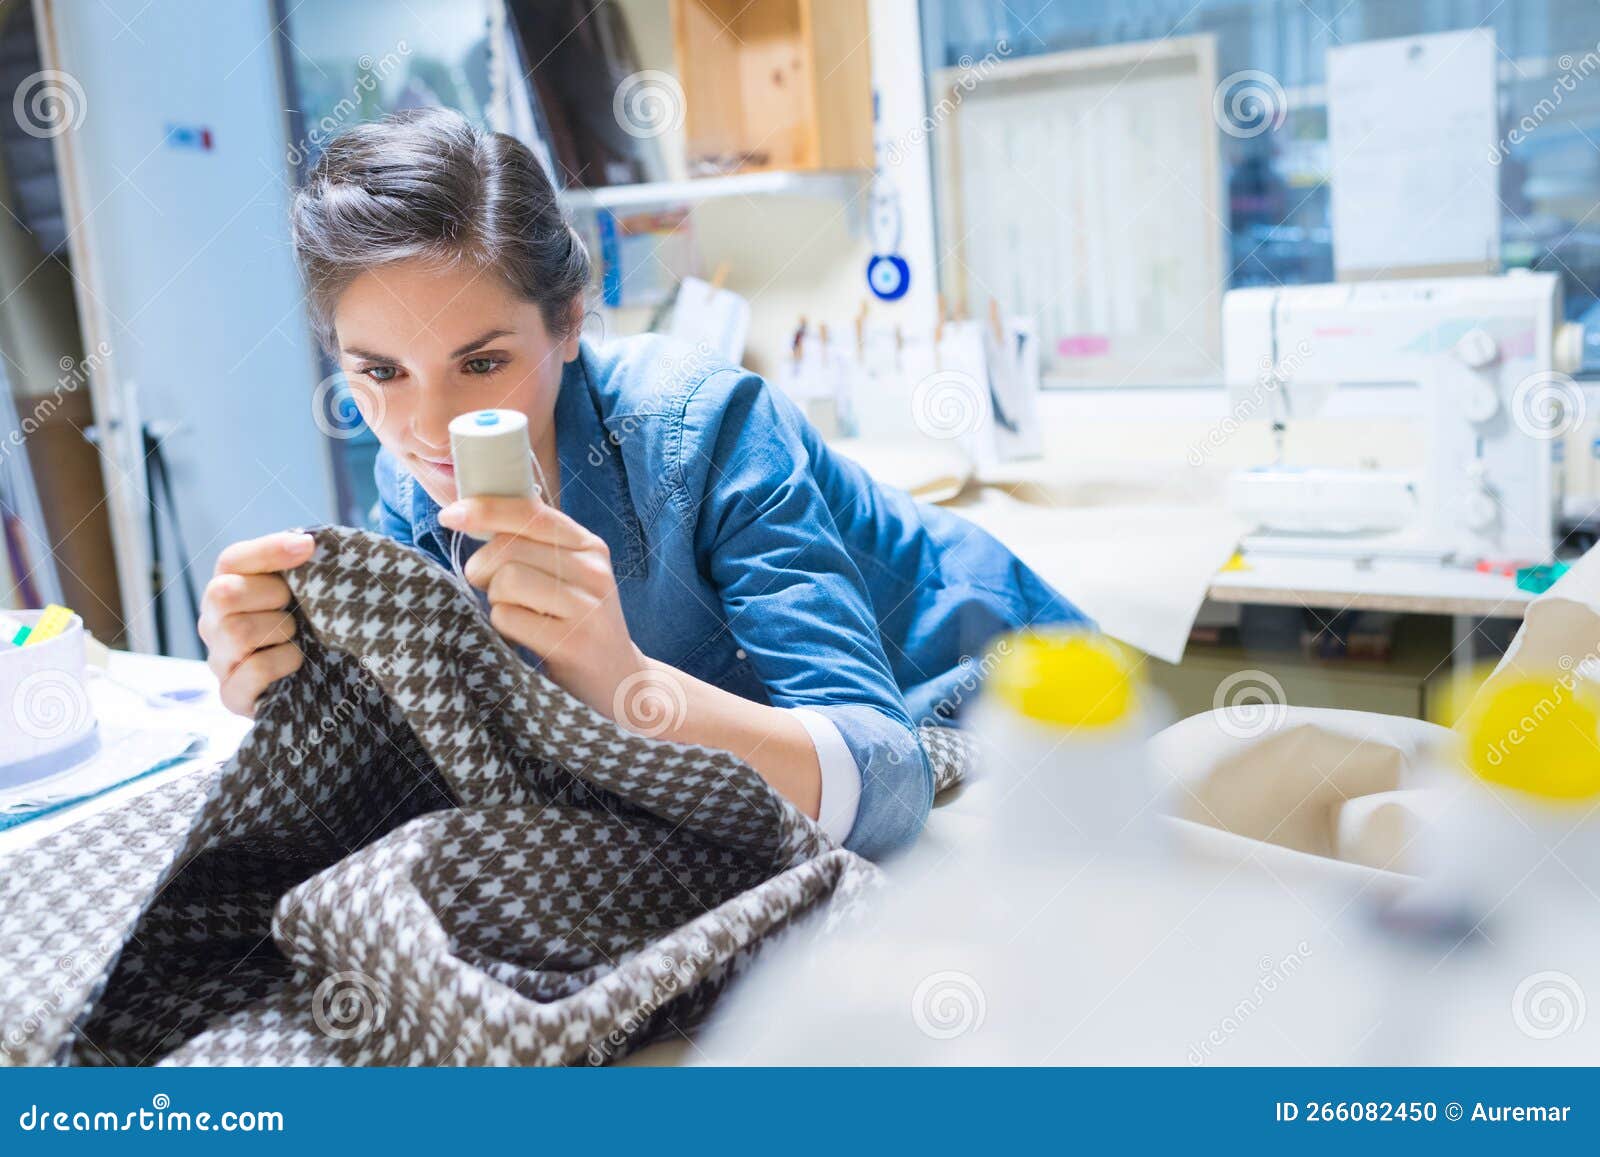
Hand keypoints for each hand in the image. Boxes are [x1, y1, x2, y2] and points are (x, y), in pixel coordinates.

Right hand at [198, 531, 312, 716]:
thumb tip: (307, 543)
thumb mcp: (300, 592)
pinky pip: (252, 671)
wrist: (309, 684)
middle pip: (225, 593)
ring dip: (280, 631)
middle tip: (293, 606)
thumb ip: (299, 565)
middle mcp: (213, 622)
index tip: (308, 547)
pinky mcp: (230, 694)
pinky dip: (281, 663)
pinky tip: (293, 661)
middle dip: (271, 596)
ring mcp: (218, 660)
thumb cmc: (304, 627)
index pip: (232, 559)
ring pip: (237, 631)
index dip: (269, 550)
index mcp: (227, 588)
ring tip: (295, 636)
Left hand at [440, 496, 646, 719]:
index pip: (531, 512)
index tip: (451, 516)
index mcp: (589, 546)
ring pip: (506, 580)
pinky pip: (508, 618)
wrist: (619, 681)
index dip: (486, 510)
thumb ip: (532, 544)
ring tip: (517, 615)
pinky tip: (525, 637)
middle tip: (493, 591)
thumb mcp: (569, 575)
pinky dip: (503, 628)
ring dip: (496, 601)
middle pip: (507, 548)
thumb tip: (471, 513)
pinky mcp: (573, 642)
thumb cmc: (577, 623)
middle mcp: (593, 570)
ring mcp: (587, 607)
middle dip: (483, 570)